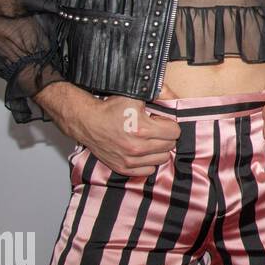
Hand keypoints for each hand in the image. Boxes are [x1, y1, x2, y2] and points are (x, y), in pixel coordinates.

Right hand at [66, 90, 180, 176]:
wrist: (87, 121)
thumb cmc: (111, 108)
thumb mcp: (135, 95)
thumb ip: (160, 94)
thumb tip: (177, 99)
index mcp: (142, 129)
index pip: (175, 132)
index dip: (169, 124)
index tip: (160, 121)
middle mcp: (136, 147)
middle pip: (170, 146)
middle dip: (165, 136)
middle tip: (154, 130)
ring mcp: (129, 160)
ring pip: (162, 159)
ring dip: (158, 149)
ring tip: (148, 140)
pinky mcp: (122, 168)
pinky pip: (148, 170)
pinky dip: (148, 162)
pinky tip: (142, 151)